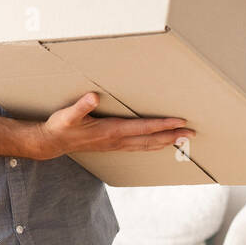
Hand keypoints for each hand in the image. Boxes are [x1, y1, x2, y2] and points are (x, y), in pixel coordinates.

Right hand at [32, 92, 193, 160]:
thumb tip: (93, 97)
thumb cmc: (61, 126)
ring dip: (166, 142)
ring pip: (147, 145)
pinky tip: (160, 143)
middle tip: (192, 133)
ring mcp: (116, 145)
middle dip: (172, 136)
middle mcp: (117, 140)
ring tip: (183, 139)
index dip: (162, 125)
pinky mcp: (114, 146)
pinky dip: (154, 145)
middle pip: (151, 139)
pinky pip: (140, 147)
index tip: (179, 122)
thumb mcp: (68, 115)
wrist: (53, 142)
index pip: (143, 128)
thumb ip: (81, 107)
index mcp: (111, 131)